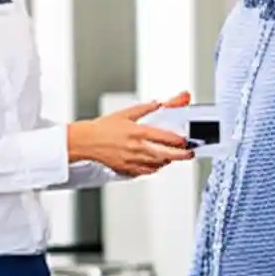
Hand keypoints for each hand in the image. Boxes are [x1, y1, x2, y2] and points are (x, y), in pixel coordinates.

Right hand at [67, 98, 192, 175]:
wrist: (86, 141)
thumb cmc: (102, 128)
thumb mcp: (125, 113)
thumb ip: (145, 108)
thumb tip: (159, 103)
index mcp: (138, 132)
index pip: (166, 137)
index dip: (179, 140)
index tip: (184, 140)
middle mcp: (137, 148)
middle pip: (167, 154)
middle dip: (181, 155)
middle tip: (188, 153)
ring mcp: (132, 160)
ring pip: (158, 164)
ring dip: (168, 161)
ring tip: (172, 156)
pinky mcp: (127, 168)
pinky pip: (146, 172)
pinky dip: (155, 168)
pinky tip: (157, 164)